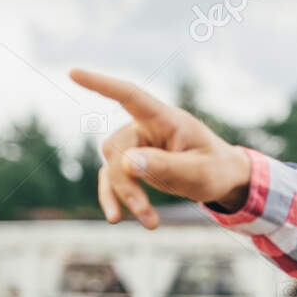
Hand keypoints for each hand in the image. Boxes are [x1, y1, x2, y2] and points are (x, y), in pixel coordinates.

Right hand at [69, 68, 253, 227]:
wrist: (222, 177)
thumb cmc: (215, 167)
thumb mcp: (199, 171)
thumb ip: (165, 166)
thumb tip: (126, 162)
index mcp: (165, 119)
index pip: (130, 96)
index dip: (102, 85)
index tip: (74, 73)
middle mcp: (145, 127)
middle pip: (119, 149)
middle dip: (128, 184)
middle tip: (148, 216)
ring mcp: (136, 145)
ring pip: (113, 166)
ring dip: (125, 195)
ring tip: (150, 222)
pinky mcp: (132, 164)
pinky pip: (111, 178)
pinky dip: (113, 197)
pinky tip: (116, 217)